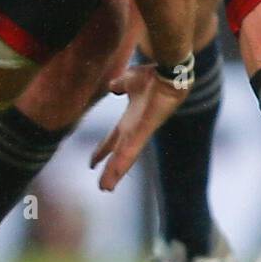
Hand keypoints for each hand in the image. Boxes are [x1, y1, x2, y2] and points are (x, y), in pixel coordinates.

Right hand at [90, 64, 189, 191]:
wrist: (167, 73)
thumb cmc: (153, 75)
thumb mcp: (129, 80)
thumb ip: (119, 84)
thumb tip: (112, 86)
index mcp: (130, 119)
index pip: (114, 139)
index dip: (103, 150)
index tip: (93, 162)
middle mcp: (134, 129)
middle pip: (119, 154)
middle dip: (110, 169)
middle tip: (103, 186)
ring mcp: (139, 132)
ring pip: (124, 158)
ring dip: (114, 173)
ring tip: (105, 188)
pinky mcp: (144, 132)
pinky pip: (129, 152)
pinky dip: (120, 166)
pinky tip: (113, 178)